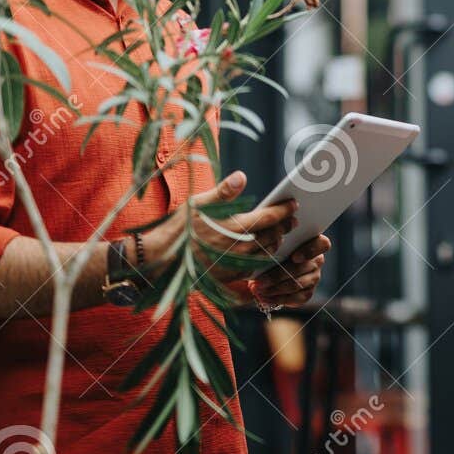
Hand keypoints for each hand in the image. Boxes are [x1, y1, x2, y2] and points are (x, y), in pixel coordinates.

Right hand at [144, 171, 296, 267]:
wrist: (160, 261)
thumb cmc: (177, 229)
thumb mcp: (197, 204)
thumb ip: (223, 192)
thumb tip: (242, 176)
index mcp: (235, 227)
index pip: (270, 218)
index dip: (284, 210)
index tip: (293, 204)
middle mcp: (239, 248)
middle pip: (273, 237)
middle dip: (284, 227)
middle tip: (292, 219)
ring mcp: (236, 264)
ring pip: (267, 254)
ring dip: (276, 244)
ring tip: (279, 234)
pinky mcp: (229, 277)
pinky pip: (255, 269)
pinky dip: (263, 260)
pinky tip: (262, 253)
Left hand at [244, 234, 330, 309]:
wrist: (268, 269)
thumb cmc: (270, 251)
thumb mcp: (273, 245)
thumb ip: (273, 246)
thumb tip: (262, 253)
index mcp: (313, 242)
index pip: (322, 244)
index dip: (310, 251)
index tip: (294, 258)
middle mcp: (317, 260)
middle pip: (301, 268)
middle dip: (276, 276)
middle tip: (258, 280)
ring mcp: (314, 277)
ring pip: (296, 284)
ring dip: (273, 288)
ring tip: (256, 289)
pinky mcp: (308, 292)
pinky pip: (295, 298)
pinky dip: (276, 298)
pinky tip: (263, 297)